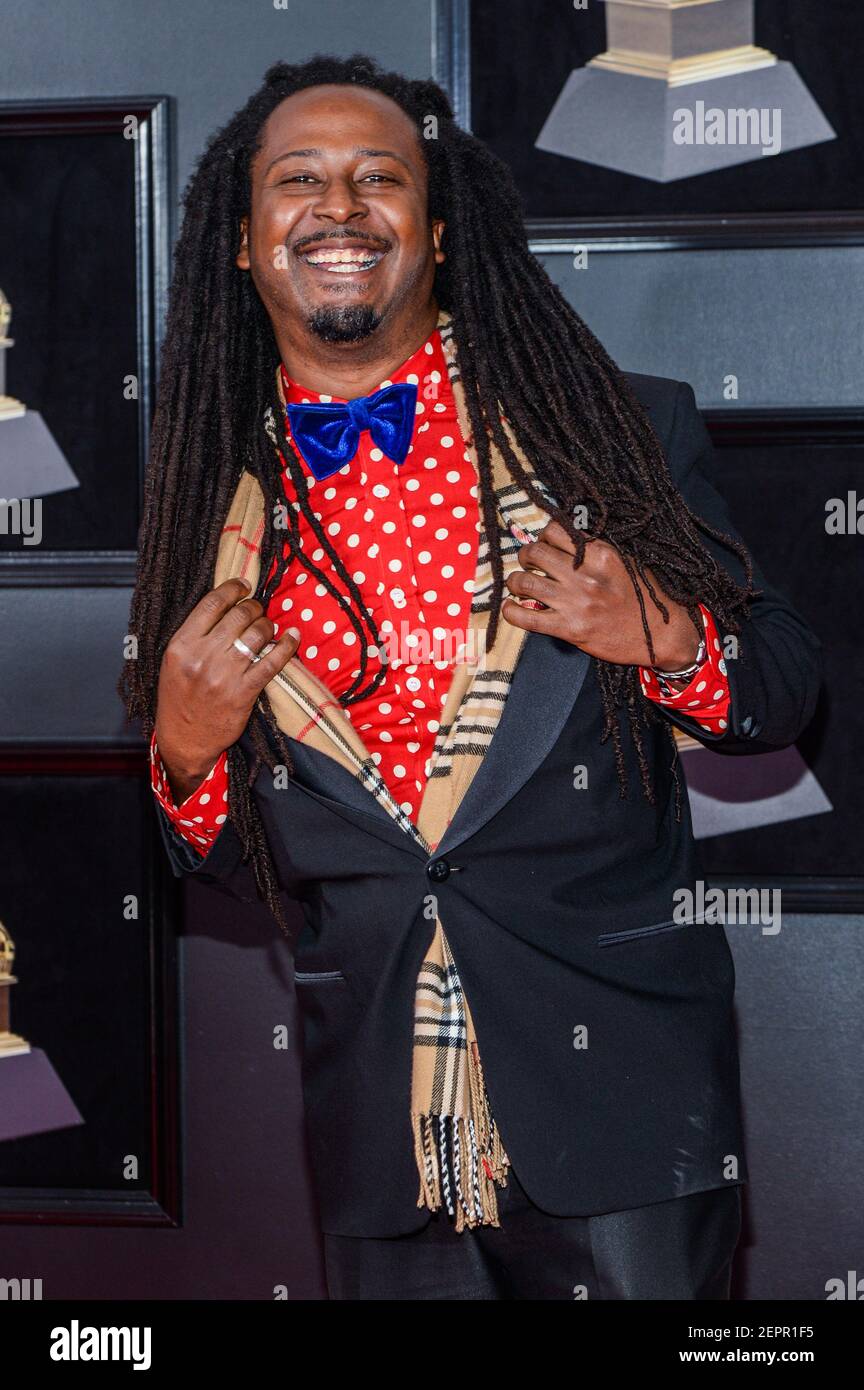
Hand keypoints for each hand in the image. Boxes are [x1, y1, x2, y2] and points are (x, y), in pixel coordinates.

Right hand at [154, 578, 299, 801]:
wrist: (184, 741)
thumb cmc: (179, 700)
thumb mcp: (174, 663)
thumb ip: (195, 635)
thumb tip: (225, 606)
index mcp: (181, 645)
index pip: (212, 604)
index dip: (233, 589)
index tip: (243, 586)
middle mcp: (202, 656)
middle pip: (239, 615)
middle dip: (254, 607)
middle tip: (257, 611)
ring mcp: (225, 674)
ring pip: (258, 633)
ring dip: (268, 625)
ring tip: (267, 628)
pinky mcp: (244, 692)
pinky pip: (273, 660)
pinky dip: (287, 645)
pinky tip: (293, 637)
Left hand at [501, 521, 700, 668]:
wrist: (661, 636)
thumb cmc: (645, 598)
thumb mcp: (626, 562)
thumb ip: (597, 549)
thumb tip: (568, 536)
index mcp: (600, 554)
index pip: (556, 531)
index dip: (544, 536)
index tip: (546, 545)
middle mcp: (585, 575)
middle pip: (535, 552)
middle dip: (526, 555)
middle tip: (529, 563)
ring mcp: (575, 603)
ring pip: (524, 582)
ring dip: (516, 581)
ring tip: (519, 584)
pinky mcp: (569, 629)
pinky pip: (526, 618)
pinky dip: (511, 611)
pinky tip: (510, 607)